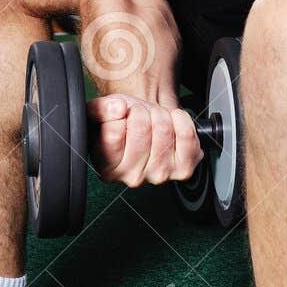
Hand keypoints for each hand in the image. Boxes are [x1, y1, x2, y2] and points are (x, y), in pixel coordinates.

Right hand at [87, 95, 202, 187]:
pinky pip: (186, 134)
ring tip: (154, 121)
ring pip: (163, 128)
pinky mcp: (183, 169)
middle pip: (141, 127)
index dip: (119, 113)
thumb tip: (117, 108)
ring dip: (160, 114)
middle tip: (140, 117)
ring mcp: (160, 175)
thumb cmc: (123, 122)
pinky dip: (181, 119)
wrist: (149, 127)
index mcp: (108, 169)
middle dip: (141, 112)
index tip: (121, 114)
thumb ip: (100, 109)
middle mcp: (132, 178)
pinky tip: (172, 124)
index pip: (112, 133)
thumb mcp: (102, 113)